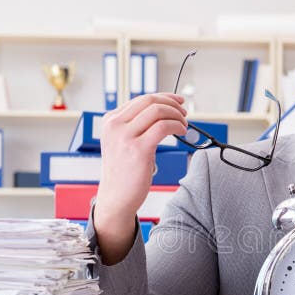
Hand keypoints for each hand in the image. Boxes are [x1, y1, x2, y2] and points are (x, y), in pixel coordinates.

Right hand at [93, 93, 187, 263]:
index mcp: (110, 120)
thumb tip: (160, 111)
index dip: (163, 97)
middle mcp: (115, 125)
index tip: (176, 102)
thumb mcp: (121, 142)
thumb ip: (133, 126)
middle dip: (171, 104)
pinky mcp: (138, 149)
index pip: (140, 99)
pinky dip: (177, 126)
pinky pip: (163, 127)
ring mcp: (125, 136)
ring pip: (158, 111)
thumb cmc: (123, 172)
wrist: (116, 197)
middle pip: (150, 101)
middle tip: (183, 112)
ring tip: (183, 124)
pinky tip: (182, 132)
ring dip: (176, 115)